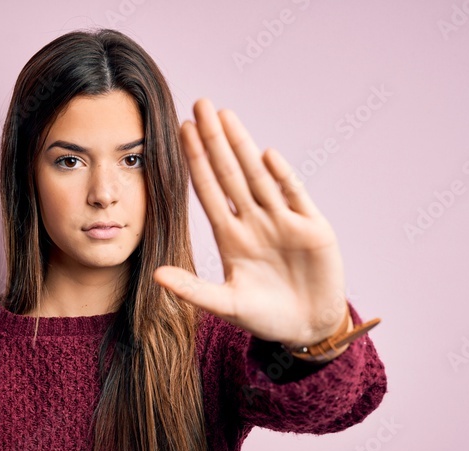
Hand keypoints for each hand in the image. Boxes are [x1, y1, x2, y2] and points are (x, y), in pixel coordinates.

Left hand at [154, 99, 350, 347]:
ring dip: (243, 147)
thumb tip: (156, 276)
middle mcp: (255, 222)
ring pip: (259, 176)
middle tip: (200, 104)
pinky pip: (295, 196)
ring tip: (226, 117)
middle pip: (231, 173)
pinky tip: (265, 156)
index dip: (195, 161)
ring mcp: (283, 221)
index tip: (180, 131)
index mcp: (232, 237)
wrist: (307, 328)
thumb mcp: (226, 305)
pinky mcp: (313, 228)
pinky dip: (281, 177)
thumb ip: (193, 290)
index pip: (208, 191)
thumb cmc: (265, 317)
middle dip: (215, 139)